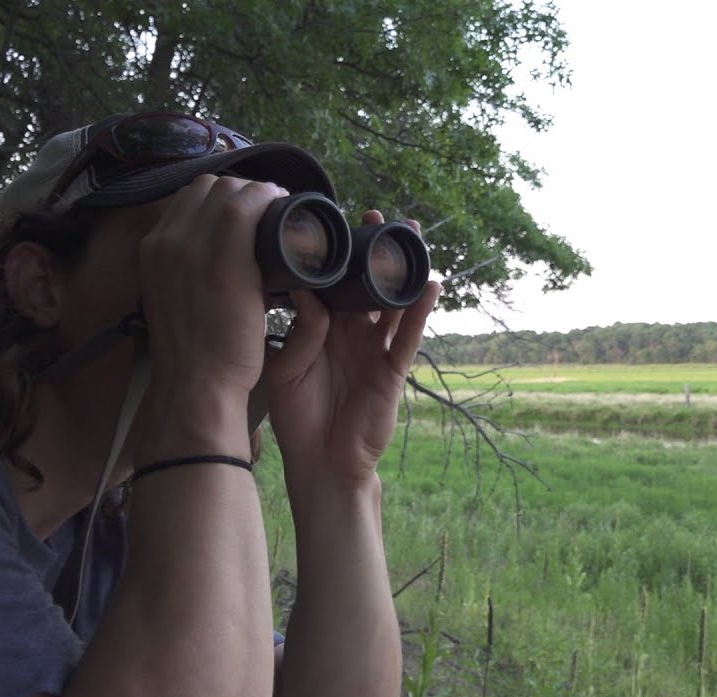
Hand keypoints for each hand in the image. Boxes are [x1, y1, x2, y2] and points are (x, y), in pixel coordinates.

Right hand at [133, 175, 287, 458]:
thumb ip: (192, 268)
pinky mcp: (224, 262)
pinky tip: (285, 211)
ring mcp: (190, 249)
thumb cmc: (197, 351)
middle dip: (244, 192)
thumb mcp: (178, 297)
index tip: (250, 211)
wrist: (195, 386)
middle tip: (271, 211)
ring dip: (260, 194)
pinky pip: (245, 208)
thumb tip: (228, 249)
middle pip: (209, 187)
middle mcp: (164, 241)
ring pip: (229, 191)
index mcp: (152, 249)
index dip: (224, 197)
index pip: (190, 197)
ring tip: (281, 213)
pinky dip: (268, 202)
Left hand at [262, 210, 440, 493]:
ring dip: (401, 270)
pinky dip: (419, 311)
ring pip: (394, 302)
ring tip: (410, 235)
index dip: (336, 256)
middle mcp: (353, 334)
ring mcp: (376, 350)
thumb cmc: (299, 418)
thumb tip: (306, 292)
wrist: (321, 462)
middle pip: (367, 284)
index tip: (332, 223)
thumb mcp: (287, 370)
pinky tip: (429, 285)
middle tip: (375, 214)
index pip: (333, 284)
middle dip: (372, 250)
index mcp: (324, 330)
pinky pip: (409, 336)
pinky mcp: (393, 370)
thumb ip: (300, 333)